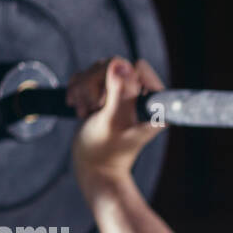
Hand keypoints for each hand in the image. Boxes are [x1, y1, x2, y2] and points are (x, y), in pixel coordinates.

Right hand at [68, 56, 164, 187]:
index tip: (107, 100)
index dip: (119, 78)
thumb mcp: (111, 121)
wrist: (94, 169)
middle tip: (92, 108)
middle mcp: (142, 97)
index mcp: (153, 105)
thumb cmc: (105, 153)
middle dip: (95, 84)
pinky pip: (90, 75)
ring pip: (100, 68)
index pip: (139, 68)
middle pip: (116, 64)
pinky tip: (79, 107)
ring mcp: (125, 95)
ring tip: (85, 111)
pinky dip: (79, 88)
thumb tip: (121, 63)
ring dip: (85, 88)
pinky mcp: (109, 95)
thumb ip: (118, 93)